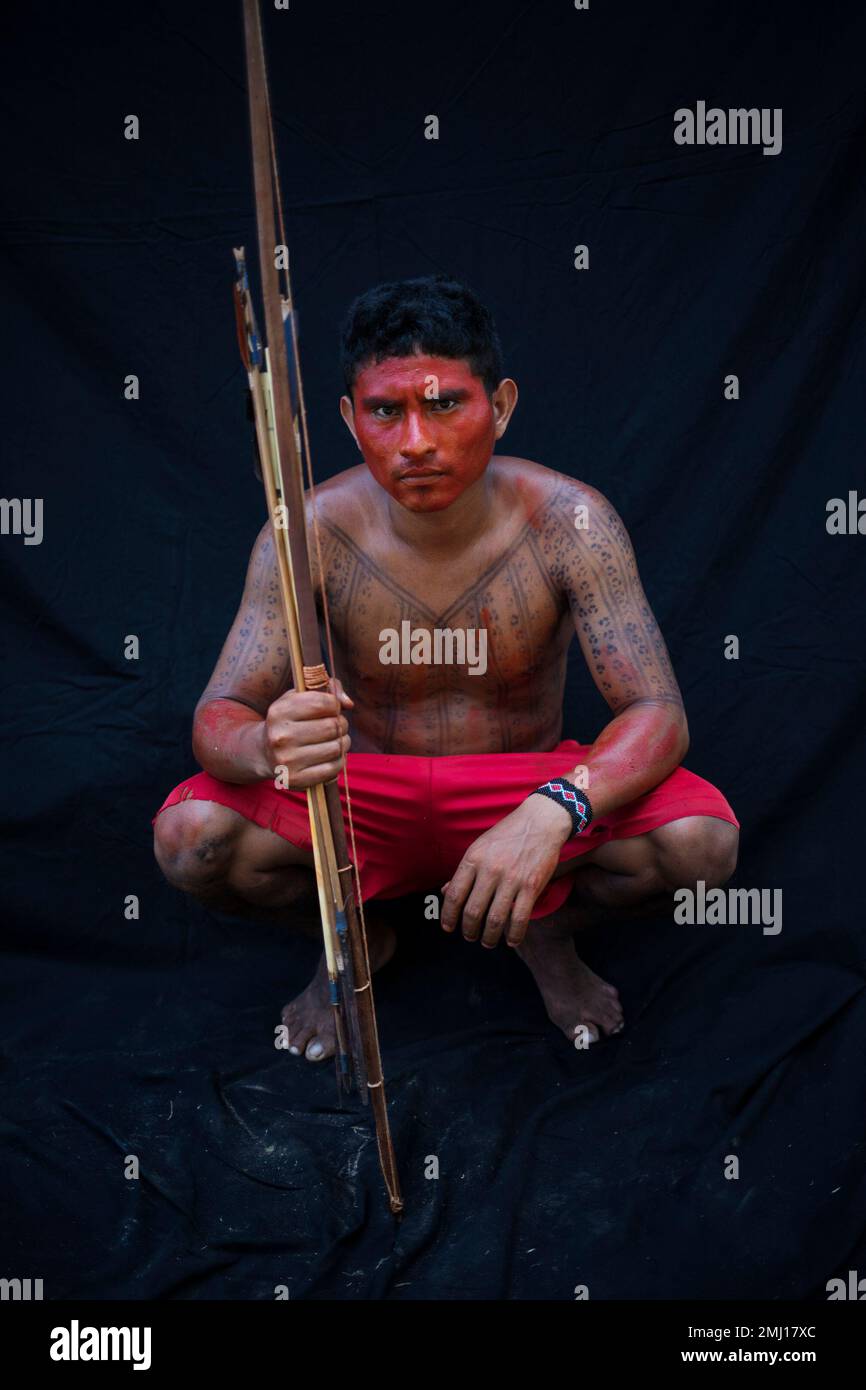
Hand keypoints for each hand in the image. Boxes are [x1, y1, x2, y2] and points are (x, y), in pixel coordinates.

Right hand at [260, 678, 352, 787]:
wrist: (264, 753)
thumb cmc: (290, 721)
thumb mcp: (299, 698)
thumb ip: (327, 689)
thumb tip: (348, 703)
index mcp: (279, 712)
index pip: (322, 703)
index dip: (334, 705)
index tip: (331, 708)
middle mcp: (280, 736)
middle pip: (332, 726)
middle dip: (341, 724)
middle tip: (336, 726)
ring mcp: (287, 760)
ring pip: (336, 747)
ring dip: (343, 742)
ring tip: (334, 740)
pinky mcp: (296, 779)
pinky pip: (333, 767)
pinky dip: (339, 760)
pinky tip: (331, 755)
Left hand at [440, 795, 572, 947]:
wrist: (540, 822)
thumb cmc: (507, 834)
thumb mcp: (479, 846)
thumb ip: (464, 870)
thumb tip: (445, 892)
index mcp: (473, 859)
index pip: (454, 895)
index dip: (448, 916)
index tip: (448, 927)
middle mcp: (490, 870)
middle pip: (473, 911)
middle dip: (469, 930)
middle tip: (470, 937)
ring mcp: (512, 879)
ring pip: (495, 919)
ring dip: (489, 937)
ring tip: (487, 941)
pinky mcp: (532, 886)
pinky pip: (520, 918)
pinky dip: (514, 935)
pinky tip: (510, 940)